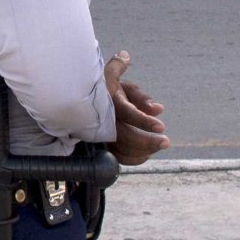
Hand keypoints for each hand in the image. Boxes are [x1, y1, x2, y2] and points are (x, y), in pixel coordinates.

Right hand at [103, 51, 168, 166]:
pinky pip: (117, 157)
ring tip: (159, 145)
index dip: (144, 120)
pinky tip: (146, 154)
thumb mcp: (116, 80)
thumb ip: (138, 94)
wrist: (73, 95)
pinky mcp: (99, 144)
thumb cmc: (102, 86)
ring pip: (121, 149)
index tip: (161, 127)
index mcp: (108, 100)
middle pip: (124, 136)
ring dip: (143, 151)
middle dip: (147, 142)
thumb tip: (159, 109)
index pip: (127, 112)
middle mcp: (102, 118)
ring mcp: (99, 133)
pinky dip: (133, 158)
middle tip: (165, 142)